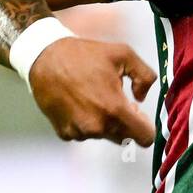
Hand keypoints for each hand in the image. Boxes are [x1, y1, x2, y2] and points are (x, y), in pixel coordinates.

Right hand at [27, 36, 157, 145]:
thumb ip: (145, 77)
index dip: (146, 126)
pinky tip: (80, 102)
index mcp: (115, 109)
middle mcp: (97, 127)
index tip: (138, 113)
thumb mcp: (124, 54)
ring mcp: (79, 132)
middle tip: (115, 98)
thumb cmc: (84, 55)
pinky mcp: (64, 133)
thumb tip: (141, 98)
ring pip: (104, 135)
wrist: (46, 58)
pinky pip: (84, 134)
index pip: (144, 137)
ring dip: (104, 122)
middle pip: (125, 138)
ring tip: (93, 96)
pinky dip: (86, 122)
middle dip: (125, 122)